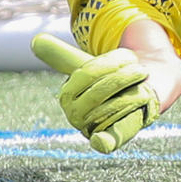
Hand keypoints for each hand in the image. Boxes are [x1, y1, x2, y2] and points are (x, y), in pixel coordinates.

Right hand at [31, 33, 160, 152]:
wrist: (144, 90)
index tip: (129, 56)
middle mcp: (77, 115)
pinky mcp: (114, 137)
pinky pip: (106, 141)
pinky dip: (104, 141)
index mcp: (68, 95)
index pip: (88, 73)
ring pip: (116, 105)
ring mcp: (95, 127)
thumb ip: (63, 56)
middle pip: (101, 90)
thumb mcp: (88, 65)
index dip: (111, 62)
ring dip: (136, 90)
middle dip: (124, 75)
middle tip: (141, 69)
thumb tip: (36, 40)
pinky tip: (101, 142)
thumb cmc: (111, 78)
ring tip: (144, 84)